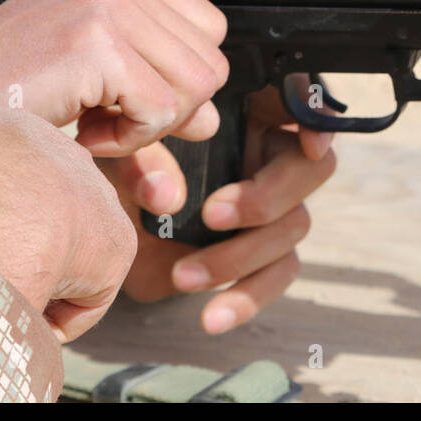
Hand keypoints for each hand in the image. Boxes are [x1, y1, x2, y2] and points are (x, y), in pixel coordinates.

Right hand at [0, 0, 228, 155]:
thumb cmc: (6, 94)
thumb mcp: (98, 85)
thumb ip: (159, 97)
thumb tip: (214, 122)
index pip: (208, 31)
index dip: (178, 80)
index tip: (124, 97)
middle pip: (210, 63)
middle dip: (168, 109)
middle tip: (104, 118)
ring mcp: (107, 2)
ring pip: (197, 88)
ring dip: (149, 127)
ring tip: (92, 123)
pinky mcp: (97, 42)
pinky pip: (164, 110)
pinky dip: (131, 140)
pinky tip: (83, 131)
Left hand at [100, 85, 336, 333]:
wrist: (103, 228)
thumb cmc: (117, 174)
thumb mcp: (120, 158)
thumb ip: (140, 164)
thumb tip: (167, 195)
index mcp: (244, 111)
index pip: (301, 104)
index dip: (317, 121)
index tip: (310, 145)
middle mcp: (268, 152)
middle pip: (311, 168)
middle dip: (267, 197)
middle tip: (210, 216)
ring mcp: (274, 202)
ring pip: (295, 225)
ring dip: (241, 255)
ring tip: (184, 276)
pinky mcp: (266, 250)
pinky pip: (280, 272)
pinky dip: (248, 297)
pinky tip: (212, 316)